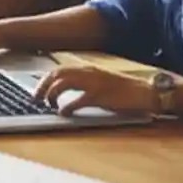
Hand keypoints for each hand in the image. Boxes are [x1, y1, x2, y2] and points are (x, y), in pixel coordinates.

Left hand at [34, 66, 157, 115]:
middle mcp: (88, 72)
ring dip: (51, 95)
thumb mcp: (100, 80)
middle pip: (55, 75)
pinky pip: (76, 101)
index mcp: (87, 68)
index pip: (58, 70)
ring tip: (49, 105)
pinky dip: (66, 107)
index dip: (44, 81)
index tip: (36, 91)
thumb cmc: (123, 89)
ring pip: (62, 84)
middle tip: (36, 100)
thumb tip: (62, 89)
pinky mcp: (100, 96)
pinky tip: (64, 113)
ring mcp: (93, 83)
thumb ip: (82, 81)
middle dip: (42, 87)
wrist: (145, 92)